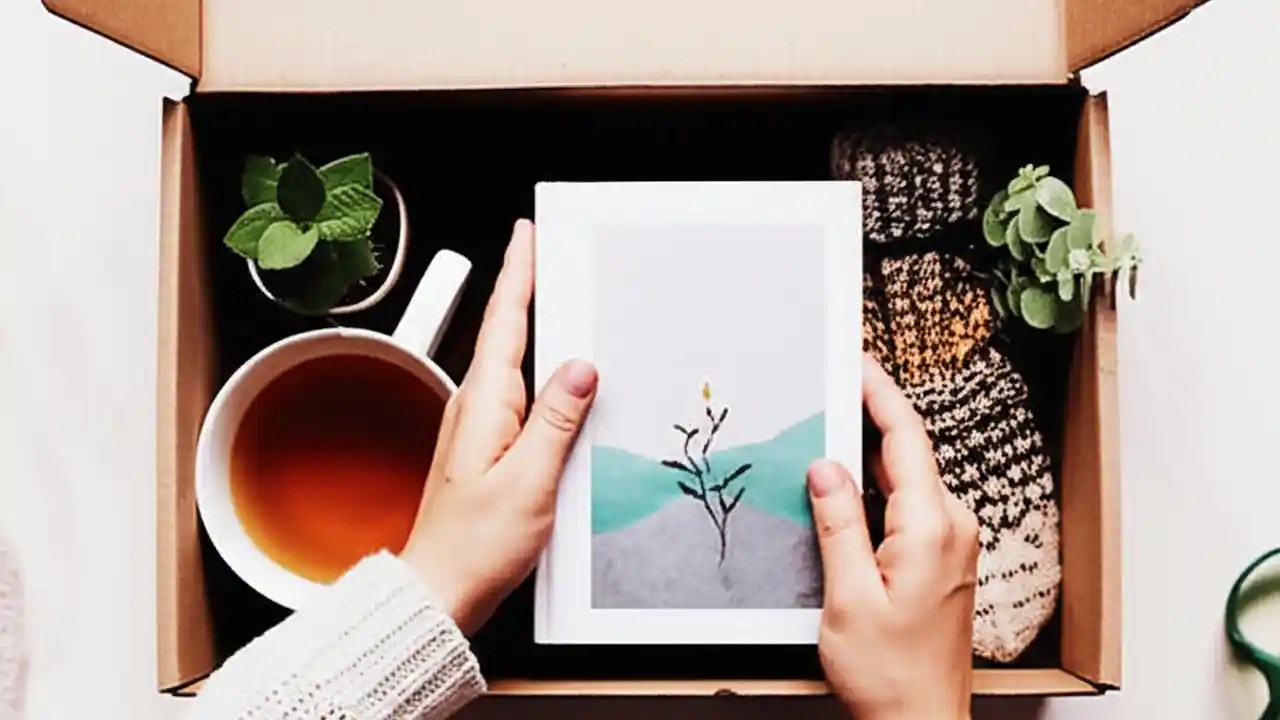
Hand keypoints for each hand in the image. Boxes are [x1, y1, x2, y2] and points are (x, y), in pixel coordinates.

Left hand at [401, 220, 597, 634]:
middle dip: (530, 289)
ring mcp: (479, 427)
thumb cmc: (476, 546)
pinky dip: (541, 375)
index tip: (528, 234)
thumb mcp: (529, 482)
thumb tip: (582, 369)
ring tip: (563, 300)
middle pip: (508, 333)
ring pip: (516, 364)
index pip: (504, 322)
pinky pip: (521, 396)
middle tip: (554, 251)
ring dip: (536, 330)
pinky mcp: (488, 448)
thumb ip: (557, 422)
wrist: (441, 590)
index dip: (518, 274)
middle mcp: (476, 407)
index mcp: (484, 404)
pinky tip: (560, 381)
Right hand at [808, 354, 977, 719]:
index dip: (880, 393)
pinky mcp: (944, 561)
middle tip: (828, 388)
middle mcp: (953, 529)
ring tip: (827, 435)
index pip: (905, 439)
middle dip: (869, 417)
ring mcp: (953, 545)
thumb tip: (825, 468)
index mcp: (931, 529)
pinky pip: (910, 507)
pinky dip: (878, 490)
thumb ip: (838, 524)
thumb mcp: (848, 597)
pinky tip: (846, 492)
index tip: (858, 360)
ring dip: (869, 456)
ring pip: (907, 480)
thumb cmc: (888, 674)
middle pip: (908, 453)